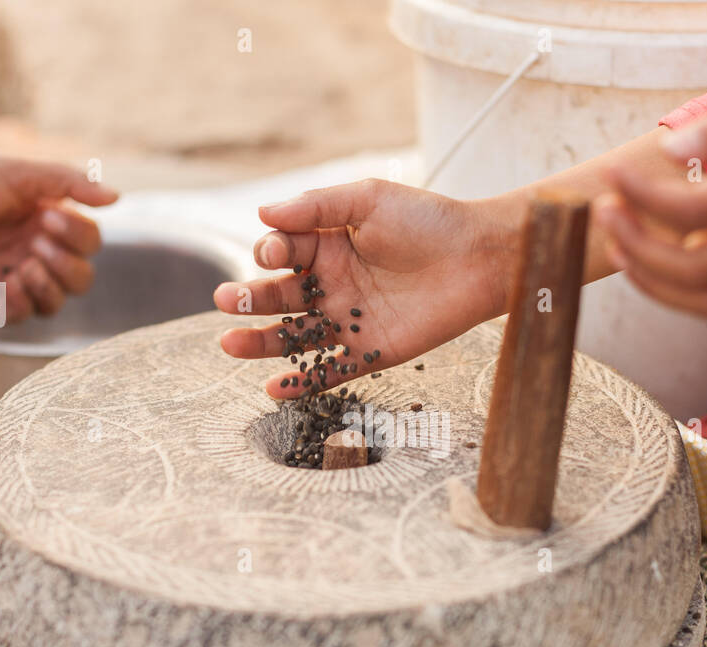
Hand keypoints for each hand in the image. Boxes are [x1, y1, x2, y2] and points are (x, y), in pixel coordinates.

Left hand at [0, 125, 118, 321]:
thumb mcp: (15, 172)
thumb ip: (68, 182)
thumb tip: (117, 198)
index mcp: (42, 216)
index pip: (88, 242)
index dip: (78, 238)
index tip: (46, 218)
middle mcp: (29, 247)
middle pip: (79, 279)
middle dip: (67, 268)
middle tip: (35, 247)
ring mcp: (5, 273)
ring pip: (53, 303)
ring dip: (46, 289)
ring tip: (20, 268)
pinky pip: (16, 315)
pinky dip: (15, 303)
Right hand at [214, 179, 518, 396]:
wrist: (481, 258)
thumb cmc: (429, 221)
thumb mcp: (369, 200)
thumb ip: (317, 206)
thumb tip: (261, 212)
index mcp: (327, 245)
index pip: (283, 253)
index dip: (270, 253)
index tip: (271, 253)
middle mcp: (332, 284)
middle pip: (279, 295)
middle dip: (250, 299)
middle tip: (225, 301)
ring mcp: (349, 319)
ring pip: (294, 336)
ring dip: (260, 342)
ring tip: (229, 344)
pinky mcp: (371, 351)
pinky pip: (330, 371)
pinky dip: (303, 381)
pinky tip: (273, 387)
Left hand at [593, 85, 706, 315]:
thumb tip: (670, 151)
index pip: (694, 211)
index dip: (644, 198)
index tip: (615, 176)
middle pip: (689, 269)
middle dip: (635, 244)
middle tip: (603, 210)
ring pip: (698, 299)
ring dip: (646, 279)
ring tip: (614, 241)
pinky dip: (670, 293)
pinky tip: (643, 261)